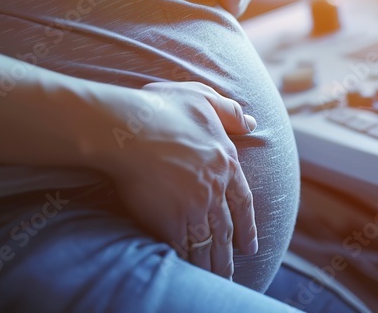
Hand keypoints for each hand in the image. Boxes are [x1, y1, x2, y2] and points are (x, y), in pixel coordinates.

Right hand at [104, 81, 258, 279]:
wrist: (127, 128)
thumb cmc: (160, 108)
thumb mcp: (202, 98)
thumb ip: (228, 111)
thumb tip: (250, 122)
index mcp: (226, 162)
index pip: (242, 202)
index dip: (247, 225)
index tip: (250, 245)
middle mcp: (214, 189)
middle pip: (225, 229)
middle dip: (228, 254)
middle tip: (231, 272)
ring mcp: (193, 207)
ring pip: (207, 243)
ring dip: (212, 265)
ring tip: (215, 280)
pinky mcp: (168, 220)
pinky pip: (181, 247)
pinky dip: (186, 261)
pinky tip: (187, 272)